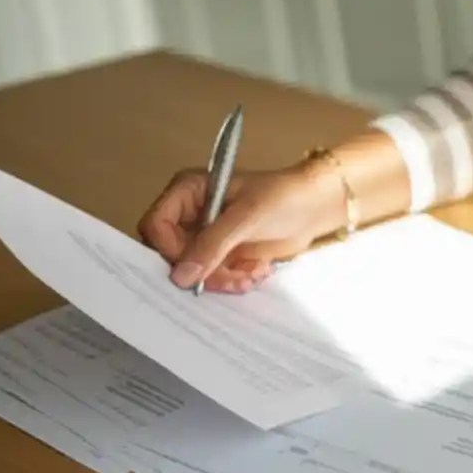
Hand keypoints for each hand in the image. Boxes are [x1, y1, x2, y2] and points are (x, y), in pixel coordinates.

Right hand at [138, 163, 343, 292]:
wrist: (316, 208)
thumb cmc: (282, 199)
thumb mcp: (246, 218)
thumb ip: (212, 245)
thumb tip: (180, 276)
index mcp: (188, 192)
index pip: (156, 225)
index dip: (170, 249)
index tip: (194, 267)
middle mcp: (192, 214)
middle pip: (173, 253)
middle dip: (201, 271)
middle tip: (229, 279)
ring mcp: (208, 236)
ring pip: (195, 271)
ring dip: (222, 279)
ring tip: (249, 276)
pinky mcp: (224, 254)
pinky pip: (215, 277)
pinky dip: (234, 280)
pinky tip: (257, 272)